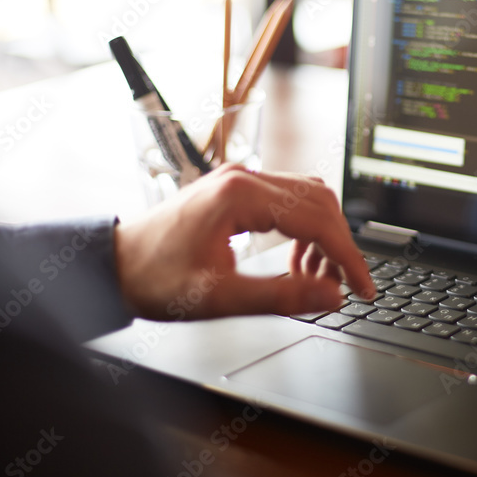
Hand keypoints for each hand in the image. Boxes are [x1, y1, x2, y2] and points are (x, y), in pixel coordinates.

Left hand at [114, 164, 373, 320]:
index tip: (363, 287)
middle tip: (346, 286)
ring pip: (309, 198)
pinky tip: (297, 262)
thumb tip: (331, 295)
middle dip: (339, 246)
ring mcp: (241, 180)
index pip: (317, 219)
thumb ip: (280, 296)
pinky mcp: (238, 190)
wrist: (113, 266)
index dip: (347, 257)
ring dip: (323, 237)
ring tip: (317, 278)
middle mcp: (244, 178)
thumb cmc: (154, 280)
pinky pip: (290, 201)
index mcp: (240, 196)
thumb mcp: (218, 299)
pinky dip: (305, 231)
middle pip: (320, 201)